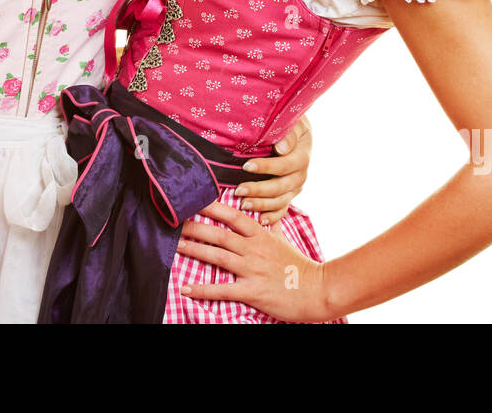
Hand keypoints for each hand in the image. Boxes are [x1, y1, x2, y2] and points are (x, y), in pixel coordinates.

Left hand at [176, 200, 333, 322]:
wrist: (317, 290)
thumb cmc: (298, 265)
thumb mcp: (283, 239)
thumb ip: (271, 223)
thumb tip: (266, 208)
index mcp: (261, 234)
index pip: (233, 215)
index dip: (212, 207)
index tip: (194, 199)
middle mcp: (254, 249)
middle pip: (219, 234)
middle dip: (195, 227)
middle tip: (174, 222)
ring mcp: (252, 269)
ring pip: (217, 257)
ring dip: (194, 251)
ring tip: (175, 246)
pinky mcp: (251, 291)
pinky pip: (222, 289)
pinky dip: (202, 290)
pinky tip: (185, 288)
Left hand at [235, 116, 312, 224]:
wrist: (296, 133)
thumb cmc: (289, 125)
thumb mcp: (293, 123)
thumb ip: (288, 134)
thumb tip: (282, 148)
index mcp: (302, 156)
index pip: (284, 165)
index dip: (266, 167)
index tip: (246, 166)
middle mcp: (300, 175)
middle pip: (280, 187)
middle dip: (258, 190)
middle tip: (238, 191)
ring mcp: (295, 188)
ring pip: (280, 201)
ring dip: (262, 205)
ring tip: (243, 204)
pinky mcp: (289, 195)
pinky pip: (282, 210)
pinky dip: (272, 217)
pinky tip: (260, 219)